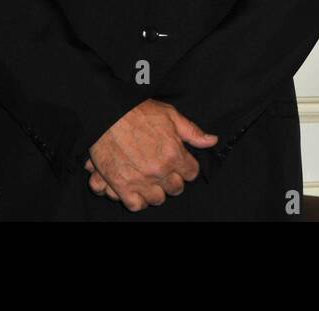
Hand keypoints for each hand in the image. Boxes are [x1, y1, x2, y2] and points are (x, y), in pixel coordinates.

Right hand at [85, 98, 218, 211]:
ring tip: (152, 181)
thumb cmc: (138, 112)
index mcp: (174, 153)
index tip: (182, 164)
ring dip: (157, 191)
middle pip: (176, 188)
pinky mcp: (121, 185)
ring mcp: (140, 180)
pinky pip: (135, 205)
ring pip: (157, 199)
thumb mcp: (170, 115)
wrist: (107, 114)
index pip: (192, 173)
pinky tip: (138, 190)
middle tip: (166, 172)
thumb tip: (211, 140)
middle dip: (174, 180)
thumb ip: (192, 131)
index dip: (188, 168)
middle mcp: (159, 170)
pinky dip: (138, 200)